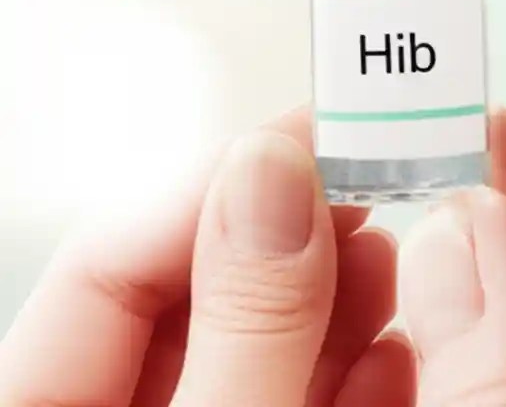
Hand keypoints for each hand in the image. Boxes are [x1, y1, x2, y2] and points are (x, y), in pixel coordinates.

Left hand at [0, 107, 413, 405]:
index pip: (96, 275)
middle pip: (184, 303)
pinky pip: (302, 406)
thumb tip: (273, 174)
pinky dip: (355, 373)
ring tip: (386, 251)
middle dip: (285, 236)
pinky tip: (392, 349)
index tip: (308, 141)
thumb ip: (249, 323)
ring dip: (333, 296)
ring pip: (253, 349)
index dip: (203, 191)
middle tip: (361, 179)